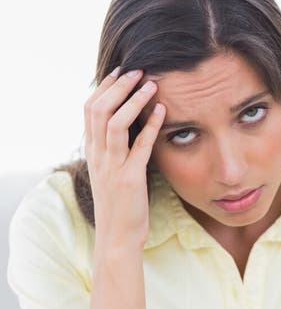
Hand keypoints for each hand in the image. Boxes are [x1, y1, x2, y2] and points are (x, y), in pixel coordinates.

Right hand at [84, 67, 165, 248]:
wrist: (118, 238)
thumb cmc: (121, 207)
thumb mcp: (111, 174)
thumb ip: (115, 151)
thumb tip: (129, 129)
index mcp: (93, 153)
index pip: (90, 109)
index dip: (103, 87)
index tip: (119, 72)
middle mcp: (99, 156)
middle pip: (99, 109)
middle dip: (118, 86)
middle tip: (137, 70)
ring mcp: (112, 167)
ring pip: (115, 123)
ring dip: (133, 100)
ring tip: (150, 83)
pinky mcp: (129, 179)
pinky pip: (139, 147)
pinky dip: (151, 126)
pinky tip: (162, 111)